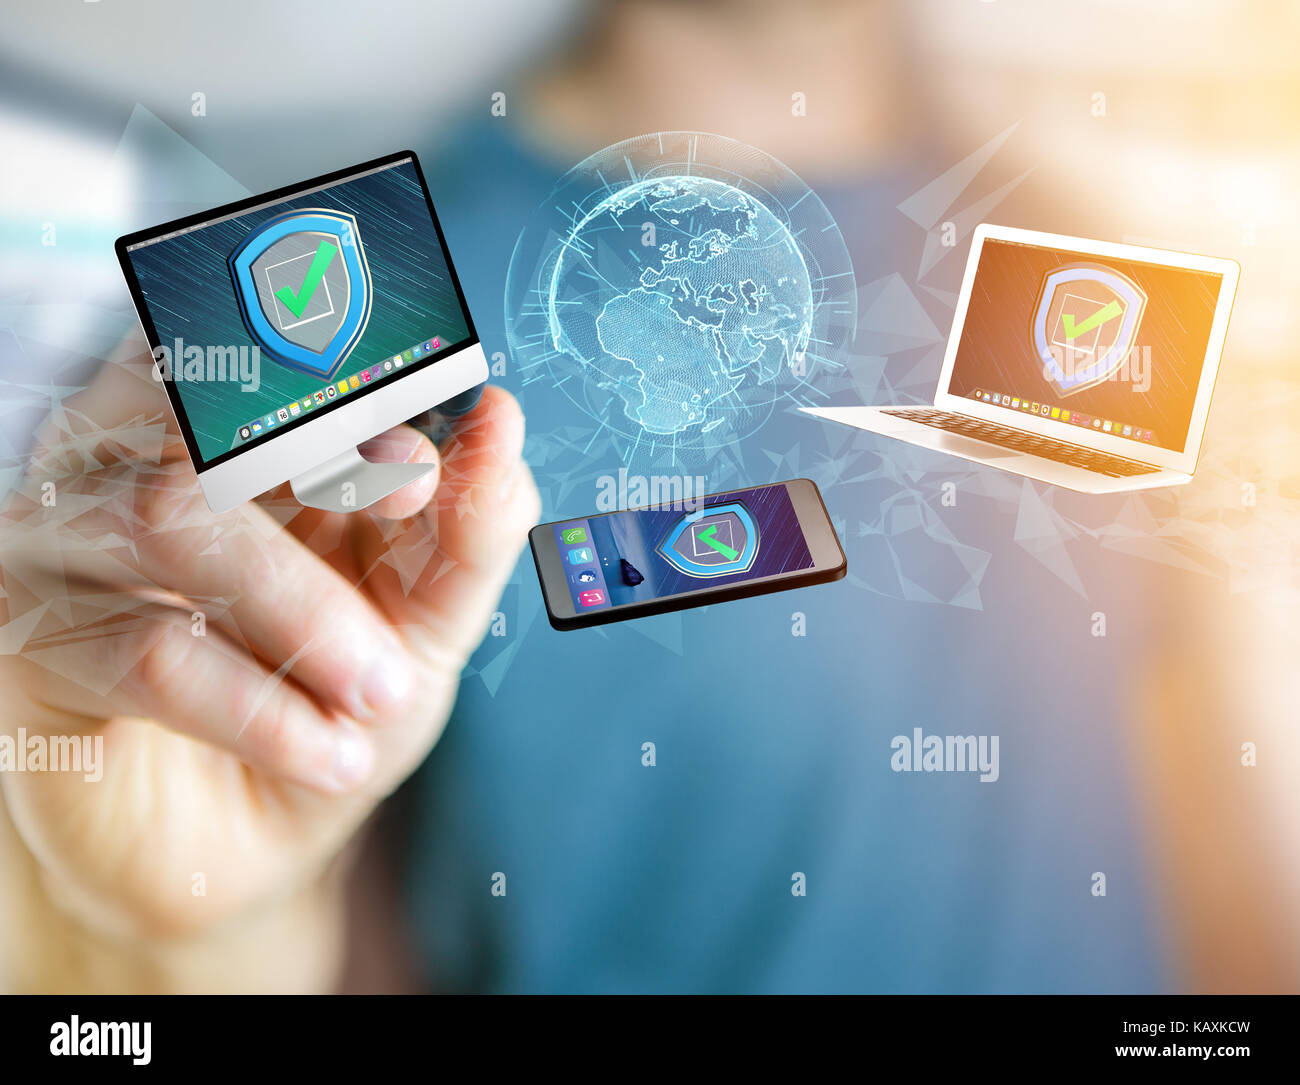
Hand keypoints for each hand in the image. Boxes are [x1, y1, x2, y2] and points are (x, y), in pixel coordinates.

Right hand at [0, 349, 538, 945]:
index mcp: (245, 434)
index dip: (352, 378)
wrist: (251, 842)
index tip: (428, 450)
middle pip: (207, 403)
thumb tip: (501, 420)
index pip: (277, 350)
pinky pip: (144, 649)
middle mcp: (141, 457)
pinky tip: (328, 754)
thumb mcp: (424, 619)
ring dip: (303, 609)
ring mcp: (71, 537)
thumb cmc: (332, 704)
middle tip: (409, 513)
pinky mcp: (28, 637)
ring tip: (385, 691)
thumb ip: (467, 526)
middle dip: (325, 456)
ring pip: (171, 519)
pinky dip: (258, 706)